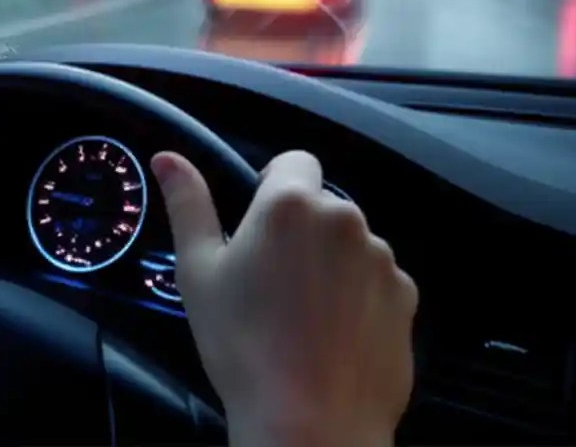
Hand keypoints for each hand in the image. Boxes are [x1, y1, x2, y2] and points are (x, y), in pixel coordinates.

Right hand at [152, 150, 417, 446]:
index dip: (272, 188)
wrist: (310, 422)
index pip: (293, 162)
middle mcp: (345, 218)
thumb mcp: (198, 273)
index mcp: (290, 205)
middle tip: (271, 283)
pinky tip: (334, 334)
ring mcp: (382, 258)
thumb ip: (188, 205)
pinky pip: (377, 279)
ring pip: (350, 243)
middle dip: (301, 231)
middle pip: (322, 205)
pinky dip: (359, 296)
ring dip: (331, 263)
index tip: (258, 230)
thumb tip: (168, 156)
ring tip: (304, 316)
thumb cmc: (242, 346)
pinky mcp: (407, 295)